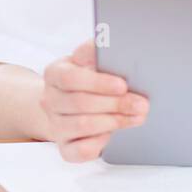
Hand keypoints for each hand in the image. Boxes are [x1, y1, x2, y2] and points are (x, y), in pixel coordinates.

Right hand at [41, 40, 148, 161]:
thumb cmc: (84, 78)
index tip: (123, 84)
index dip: (98, 83)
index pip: (70, 77)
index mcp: (54, 73)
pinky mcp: (65, 148)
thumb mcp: (87, 59)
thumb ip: (94, 50)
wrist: (66, 104)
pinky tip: (113, 134)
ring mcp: (56, 125)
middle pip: (79, 103)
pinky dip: (98, 144)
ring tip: (137, 116)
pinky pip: (79, 151)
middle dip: (115, 104)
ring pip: (82, 126)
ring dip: (114, 121)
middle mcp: (49, 100)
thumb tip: (106, 40)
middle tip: (141, 104)